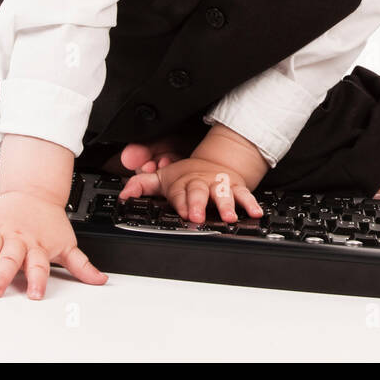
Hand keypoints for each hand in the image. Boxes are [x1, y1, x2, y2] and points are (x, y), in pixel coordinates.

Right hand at [0, 189, 106, 298]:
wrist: (34, 192)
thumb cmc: (49, 221)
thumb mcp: (67, 242)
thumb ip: (81, 265)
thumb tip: (100, 280)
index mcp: (37, 245)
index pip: (38, 265)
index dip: (37, 279)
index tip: (34, 294)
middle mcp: (17, 239)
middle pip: (9, 259)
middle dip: (1, 275)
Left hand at [119, 157, 263, 223]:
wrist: (216, 162)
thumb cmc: (188, 175)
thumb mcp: (164, 178)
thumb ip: (143, 185)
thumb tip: (124, 194)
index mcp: (183, 182)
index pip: (179, 193)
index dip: (181, 202)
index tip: (183, 212)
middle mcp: (202, 183)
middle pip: (199, 193)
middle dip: (199, 204)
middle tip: (197, 217)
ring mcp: (219, 185)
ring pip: (223, 194)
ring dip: (226, 205)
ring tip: (229, 217)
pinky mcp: (235, 187)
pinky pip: (245, 195)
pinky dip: (250, 203)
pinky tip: (255, 213)